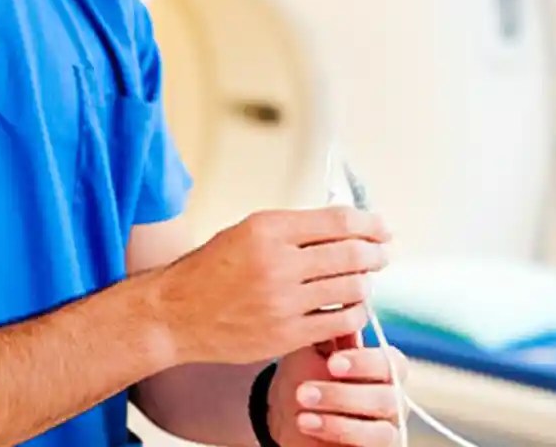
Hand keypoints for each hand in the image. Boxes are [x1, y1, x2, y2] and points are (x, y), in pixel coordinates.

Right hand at [153, 206, 389, 365]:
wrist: (174, 314)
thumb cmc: (208, 272)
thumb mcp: (245, 233)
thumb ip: (291, 230)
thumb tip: (341, 228)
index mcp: (267, 229)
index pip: (337, 222)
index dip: (369, 224)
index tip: (381, 228)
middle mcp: (277, 262)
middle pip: (351, 253)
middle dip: (375, 253)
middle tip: (381, 254)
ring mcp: (283, 301)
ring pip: (351, 288)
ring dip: (365, 283)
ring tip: (361, 281)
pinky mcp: (286, 334)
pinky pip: (340, 321)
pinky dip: (353, 313)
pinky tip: (349, 308)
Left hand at [269, 337, 409, 445]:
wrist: (285, 415)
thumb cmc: (303, 375)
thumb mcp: (309, 350)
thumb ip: (329, 331)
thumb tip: (342, 302)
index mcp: (382, 367)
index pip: (391, 362)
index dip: (364, 363)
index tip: (331, 363)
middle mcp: (392, 397)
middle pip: (389, 396)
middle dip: (343, 395)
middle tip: (304, 392)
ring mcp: (387, 427)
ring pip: (381, 429)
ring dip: (340, 420)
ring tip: (302, 413)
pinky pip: (374, 446)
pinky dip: (339, 434)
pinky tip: (309, 424)